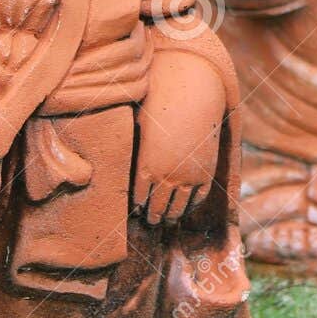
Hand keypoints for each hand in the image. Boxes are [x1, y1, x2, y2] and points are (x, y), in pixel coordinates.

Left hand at [134, 55, 224, 224]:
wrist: (194, 96)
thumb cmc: (160, 105)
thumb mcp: (137, 124)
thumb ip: (129, 143)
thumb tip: (110, 148)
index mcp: (146, 166)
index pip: (139, 198)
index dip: (138, 208)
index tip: (136, 212)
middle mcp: (167, 176)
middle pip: (158, 207)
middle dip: (153, 216)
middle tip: (151, 221)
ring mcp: (188, 176)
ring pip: (178, 208)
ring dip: (171, 216)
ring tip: (167, 220)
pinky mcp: (206, 172)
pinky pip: (197, 198)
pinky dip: (190, 207)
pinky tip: (185, 209)